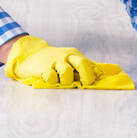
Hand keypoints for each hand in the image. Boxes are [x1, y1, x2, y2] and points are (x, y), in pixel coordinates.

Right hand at [4, 36, 133, 89]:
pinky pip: (51, 77)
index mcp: (75, 55)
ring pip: (66, 73)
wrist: (31, 53)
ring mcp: (55, 62)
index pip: (90, 64)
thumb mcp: (70, 60)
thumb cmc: (54, 60)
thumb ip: (85, 67)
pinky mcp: (43, 68)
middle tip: (85, 84)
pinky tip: (49, 79)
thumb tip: (105, 75)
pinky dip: (52, 80)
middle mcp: (67, 57)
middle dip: (86, 75)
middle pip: (82, 64)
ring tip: (61, 82)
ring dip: (66, 81)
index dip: (96, 75)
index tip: (97, 84)